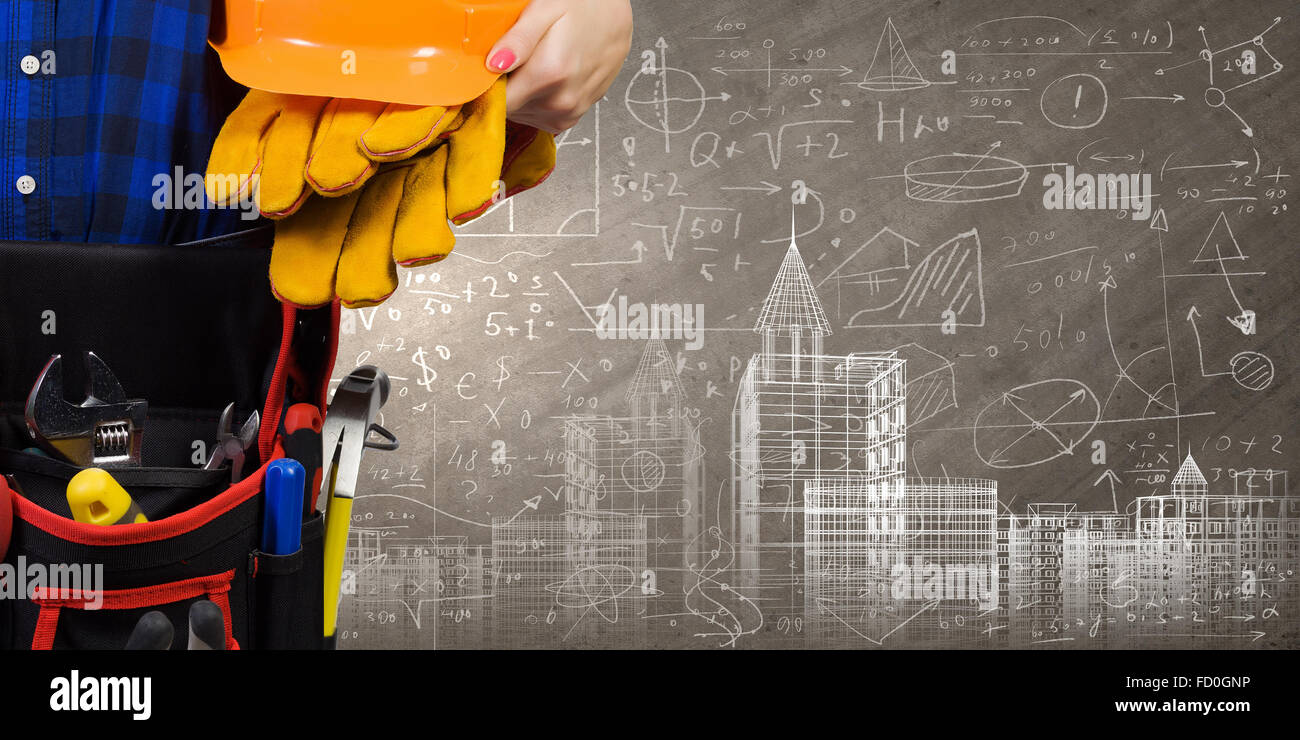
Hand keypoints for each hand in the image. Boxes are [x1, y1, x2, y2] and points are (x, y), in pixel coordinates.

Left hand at [486, 0, 632, 132]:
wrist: (616, 16)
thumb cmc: (583, 6)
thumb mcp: (545, 9)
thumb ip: (519, 39)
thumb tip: (494, 65)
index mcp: (549, 75)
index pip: (497, 102)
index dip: (485, 87)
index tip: (485, 71)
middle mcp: (561, 102)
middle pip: (509, 109)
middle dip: (504, 87)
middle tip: (513, 60)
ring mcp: (569, 113)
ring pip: (523, 114)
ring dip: (520, 95)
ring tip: (534, 65)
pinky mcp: (573, 117)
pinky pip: (540, 118)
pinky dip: (535, 101)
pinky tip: (545, 78)